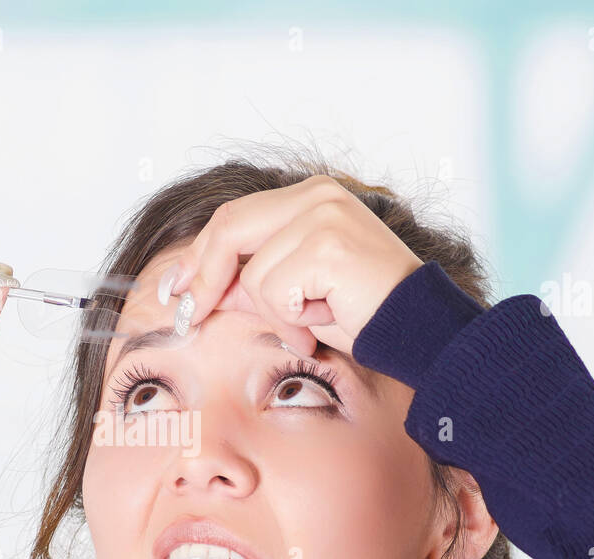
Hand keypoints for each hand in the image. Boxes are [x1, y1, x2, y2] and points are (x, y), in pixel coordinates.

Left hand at [164, 175, 423, 356]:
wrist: (417, 327)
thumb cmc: (364, 312)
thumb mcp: (296, 295)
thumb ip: (254, 284)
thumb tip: (205, 291)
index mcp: (310, 196)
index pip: (233, 218)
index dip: (198, 255)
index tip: (176, 288)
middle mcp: (316, 195)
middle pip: (228, 229)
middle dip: (202, 277)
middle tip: (188, 316)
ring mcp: (322, 215)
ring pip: (252, 274)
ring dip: (275, 312)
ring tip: (315, 319)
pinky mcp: (327, 244)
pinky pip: (273, 291)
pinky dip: (293, 317)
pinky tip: (328, 314)